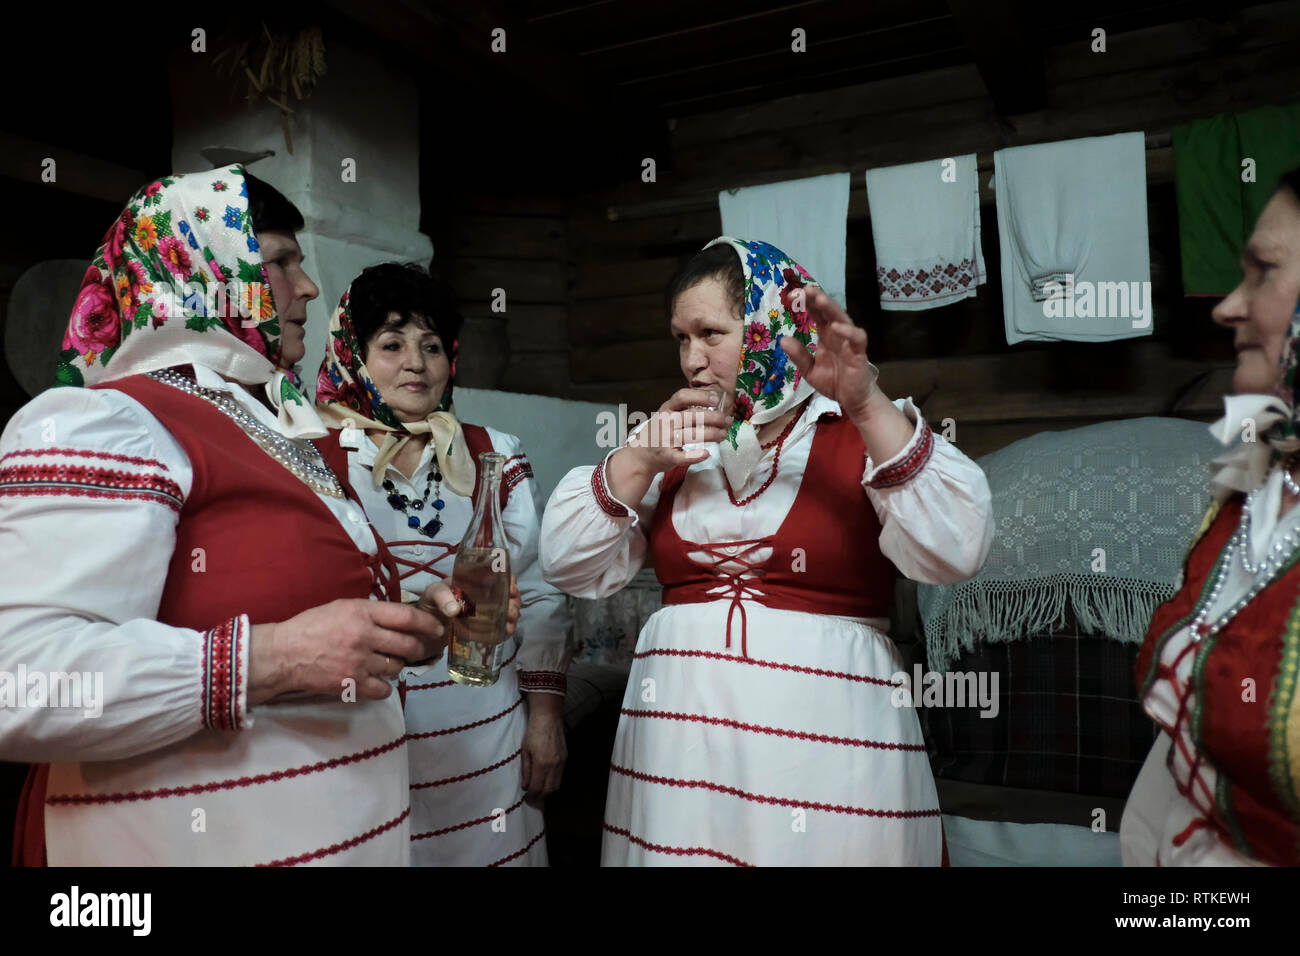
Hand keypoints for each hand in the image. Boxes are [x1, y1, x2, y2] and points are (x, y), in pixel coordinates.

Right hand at [249, 599, 446, 704]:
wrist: (284, 654)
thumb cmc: (313, 626)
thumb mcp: (343, 607)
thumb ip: (371, 612)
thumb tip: (401, 618)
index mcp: (362, 613)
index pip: (406, 616)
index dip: (427, 623)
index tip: (437, 629)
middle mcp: (364, 636)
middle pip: (407, 645)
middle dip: (416, 649)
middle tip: (412, 650)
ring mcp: (358, 662)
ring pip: (397, 667)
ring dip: (396, 666)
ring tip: (385, 662)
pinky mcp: (352, 684)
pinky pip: (384, 689)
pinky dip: (384, 686)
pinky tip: (376, 680)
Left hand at [416, 576, 520, 640]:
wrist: (425, 627)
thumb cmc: (431, 603)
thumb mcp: (433, 594)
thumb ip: (442, 597)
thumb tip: (456, 610)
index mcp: (476, 583)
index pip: (501, 577)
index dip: (510, 583)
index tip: (511, 590)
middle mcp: (486, 597)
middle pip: (510, 596)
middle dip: (514, 603)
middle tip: (509, 610)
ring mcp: (487, 614)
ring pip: (509, 613)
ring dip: (512, 617)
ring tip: (507, 622)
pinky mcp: (485, 631)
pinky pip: (501, 630)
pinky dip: (505, 632)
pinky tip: (503, 632)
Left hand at [521, 694, 566, 805]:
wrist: (549, 717)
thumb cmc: (533, 732)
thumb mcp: (525, 751)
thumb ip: (525, 770)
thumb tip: (525, 786)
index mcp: (541, 764)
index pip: (537, 788)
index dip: (532, 797)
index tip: (527, 800)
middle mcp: (554, 765)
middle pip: (549, 790)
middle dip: (540, 797)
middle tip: (533, 799)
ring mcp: (562, 762)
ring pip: (556, 785)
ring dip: (548, 791)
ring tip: (539, 792)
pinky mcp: (566, 758)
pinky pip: (560, 776)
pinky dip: (553, 782)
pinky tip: (547, 781)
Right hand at [606, 388, 730, 501]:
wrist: (641, 454)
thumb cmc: (660, 432)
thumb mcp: (667, 415)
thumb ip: (685, 408)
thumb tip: (714, 401)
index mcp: (666, 408)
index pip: (683, 396)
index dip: (700, 396)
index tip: (716, 398)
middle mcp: (665, 422)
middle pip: (692, 416)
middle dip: (714, 417)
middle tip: (727, 420)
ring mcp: (665, 439)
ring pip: (692, 435)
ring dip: (712, 434)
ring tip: (723, 435)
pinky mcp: (667, 456)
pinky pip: (683, 456)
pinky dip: (696, 456)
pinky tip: (706, 453)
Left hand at [780, 288, 879, 419]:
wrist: (853, 400)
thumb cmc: (834, 381)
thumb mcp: (809, 370)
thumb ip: (799, 356)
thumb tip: (782, 340)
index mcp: (825, 335)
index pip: (816, 313)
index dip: (806, 303)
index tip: (791, 294)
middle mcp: (838, 334)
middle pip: (828, 311)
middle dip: (817, 299)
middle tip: (805, 289)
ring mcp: (849, 341)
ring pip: (843, 319)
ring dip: (831, 308)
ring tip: (819, 298)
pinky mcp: (859, 353)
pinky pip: (856, 338)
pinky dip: (848, 331)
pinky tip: (836, 327)